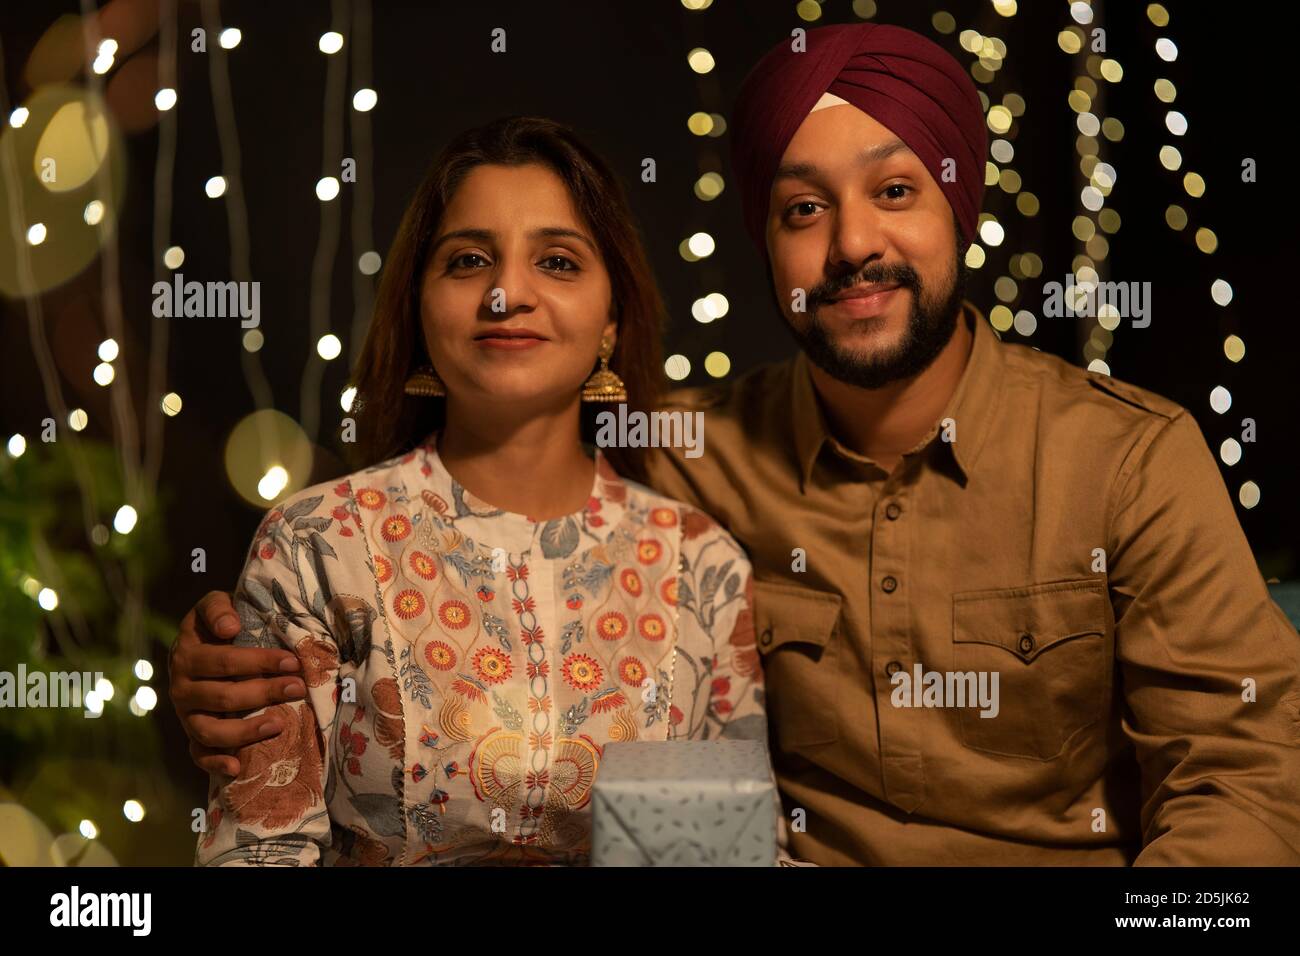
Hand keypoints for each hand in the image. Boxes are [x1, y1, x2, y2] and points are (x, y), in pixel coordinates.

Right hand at [168, 590, 305, 775]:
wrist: (201, 645)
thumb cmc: (218, 625)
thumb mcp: (214, 606)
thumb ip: (217, 608)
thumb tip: (229, 626)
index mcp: (186, 655)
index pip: (223, 661)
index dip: (258, 662)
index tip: (292, 661)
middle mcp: (181, 688)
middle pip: (223, 697)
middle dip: (264, 693)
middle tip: (298, 687)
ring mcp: (186, 715)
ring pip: (211, 731)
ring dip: (246, 731)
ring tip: (279, 723)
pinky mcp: (192, 735)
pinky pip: (198, 755)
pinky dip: (215, 764)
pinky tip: (238, 768)